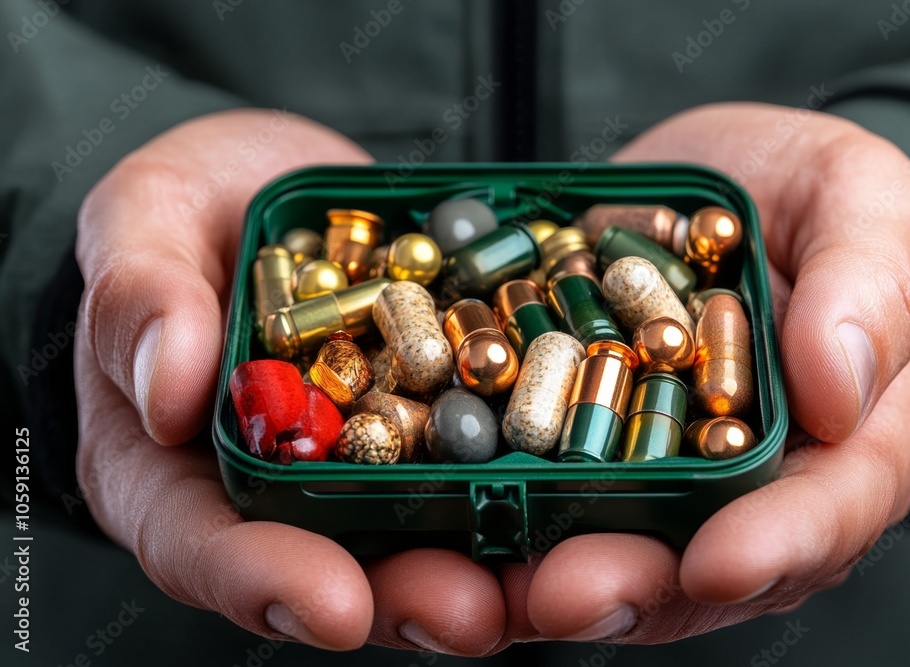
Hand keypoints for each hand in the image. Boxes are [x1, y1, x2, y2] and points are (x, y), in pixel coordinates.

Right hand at [74, 110, 508, 653]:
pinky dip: (528, 478)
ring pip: (421, 535)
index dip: (263, 582)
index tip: (331, 604)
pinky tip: (582, 480)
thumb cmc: (190, 214)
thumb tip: (167, 386)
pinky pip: (480, 461)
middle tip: (471, 612)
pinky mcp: (432, 426)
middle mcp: (277, 486)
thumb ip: (140, 292)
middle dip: (405, 597)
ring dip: (486, 565)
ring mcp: (364, 462)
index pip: (204, 546)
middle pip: (333, 566)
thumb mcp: (145, 221)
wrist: (280, 196)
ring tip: (549, 580)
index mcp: (177, 463)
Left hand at [505, 103, 909, 642]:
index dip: (778, 546)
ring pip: (609, 549)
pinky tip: (441, 527)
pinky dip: (491, 520)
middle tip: (565, 594)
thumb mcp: (852, 194)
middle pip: (703, 562)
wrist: (689, 185)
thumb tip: (843, 389)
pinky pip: (537, 496)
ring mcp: (653, 472)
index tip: (719, 563)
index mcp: (839, 435)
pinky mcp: (576, 450)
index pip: (827, 511)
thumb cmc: (790, 189)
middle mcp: (744, 478)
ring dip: (543, 579)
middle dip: (633, 585)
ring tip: (485, 590)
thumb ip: (864, 282)